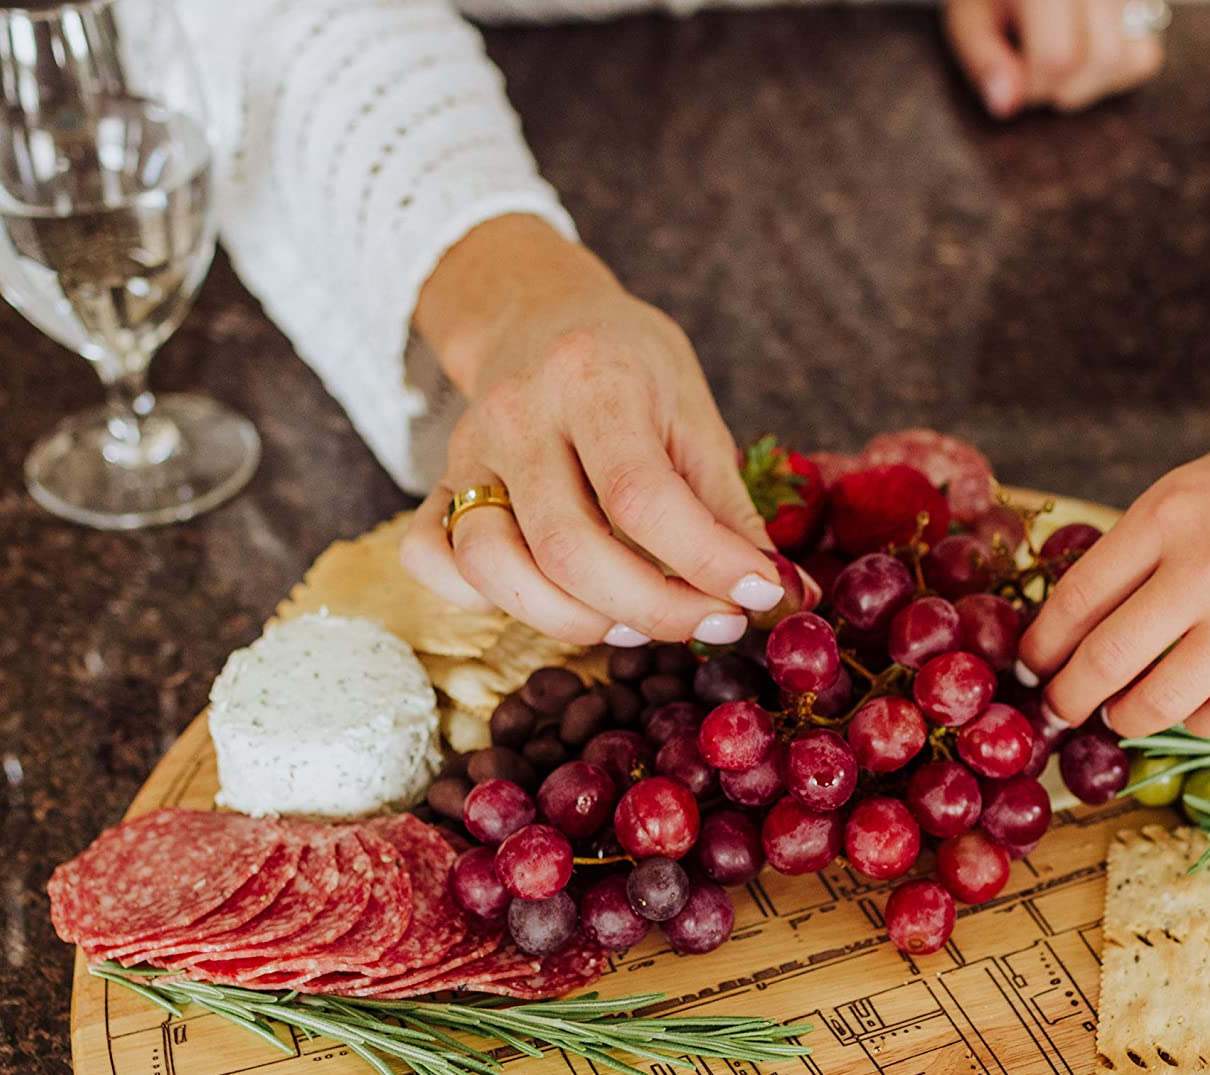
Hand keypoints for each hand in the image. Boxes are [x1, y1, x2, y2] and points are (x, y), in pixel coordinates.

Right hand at [399, 218, 783, 648]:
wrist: (538, 314)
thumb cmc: (630, 368)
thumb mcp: (693, 414)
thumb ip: (729, 508)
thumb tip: (781, 595)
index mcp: (594, 380)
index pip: (641, 496)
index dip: (704, 562)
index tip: (756, 597)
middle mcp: (518, 414)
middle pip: (568, 547)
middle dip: (650, 610)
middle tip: (708, 624)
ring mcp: (467, 451)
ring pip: (492, 564)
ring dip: (570, 621)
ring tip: (632, 625)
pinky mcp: (436, 482)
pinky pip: (429, 558)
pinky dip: (479, 601)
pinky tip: (544, 600)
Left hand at [944, 0, 1164, 117]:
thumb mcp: (970, 19)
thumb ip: (984, 61)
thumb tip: (1007, 103)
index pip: (1060, 57)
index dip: (1034, 85)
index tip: (1013, 73)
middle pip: (1103, 59)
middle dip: (1064, 85)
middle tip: (1034, 68)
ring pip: (1133, 60)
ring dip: (1093, 81)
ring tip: (1061, 60)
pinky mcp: (1143, 2)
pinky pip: (1147, 56)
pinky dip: (1119, 69)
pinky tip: (1086, 56)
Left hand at [1021, 397, 1209, 737]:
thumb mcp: (1193, 485)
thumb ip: (1140, 549)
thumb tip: (1074, 628)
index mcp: (1168, 512)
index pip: (1074, 601)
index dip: (1040, 649)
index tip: (1030, 668)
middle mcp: (1208, 564)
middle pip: (1105, 661)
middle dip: (1067, 697)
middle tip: (1058, 708)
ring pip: (1161, 703)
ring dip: (1126, 717)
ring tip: (1120, 712)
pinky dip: (1196, 720)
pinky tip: (1191, 705)